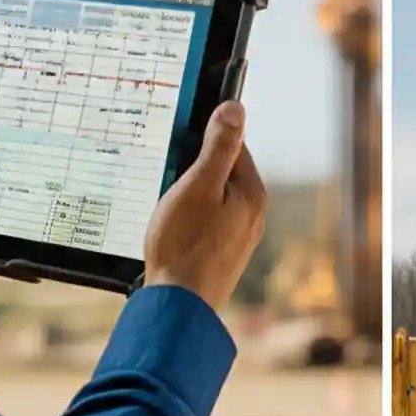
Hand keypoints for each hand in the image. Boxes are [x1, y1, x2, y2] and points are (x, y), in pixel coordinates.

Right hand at [143, 101, 266, 312]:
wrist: (178, 307)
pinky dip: (187, 219)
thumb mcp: (199, 184)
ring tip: (164, 203)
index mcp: (252, 194)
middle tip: (165, 172)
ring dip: (188, 195)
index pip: (233, 147)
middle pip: (222, 174)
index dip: (203, 138)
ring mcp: (237, 239)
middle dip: (194, 168)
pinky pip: (205, 224)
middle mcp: (252, 216)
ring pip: (212, 200)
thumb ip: (218, 147)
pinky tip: (169, 229)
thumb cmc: (186, 244)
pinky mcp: (220, 257)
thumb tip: (235, 109)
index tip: (177, 139)